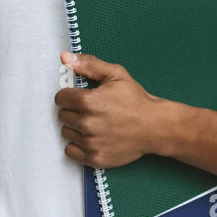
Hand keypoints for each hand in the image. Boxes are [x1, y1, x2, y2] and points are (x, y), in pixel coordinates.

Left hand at [55, 52, 185, 167]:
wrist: (155, 127)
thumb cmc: (137, 101)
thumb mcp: (116, 75)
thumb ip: (89, 65)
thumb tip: (65, 58)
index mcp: (88, 102)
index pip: (60, 99)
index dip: (70, 96)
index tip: (80, 98)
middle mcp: (87, 123)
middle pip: (62, 116)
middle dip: (73, 111)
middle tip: (91, 111)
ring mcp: (91, 143)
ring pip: (66, 133)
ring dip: (76, 128)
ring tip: (94, 124)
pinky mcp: (95, 158)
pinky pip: (71, 152)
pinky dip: (78, 146)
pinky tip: (91, 138)